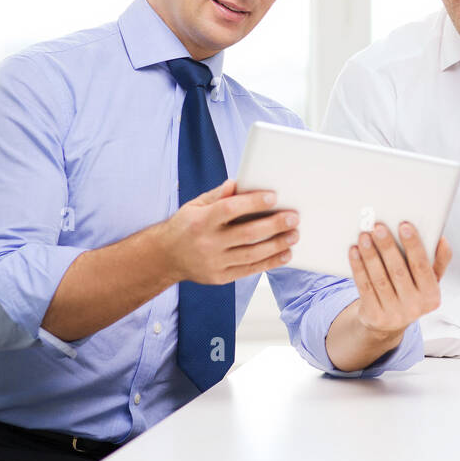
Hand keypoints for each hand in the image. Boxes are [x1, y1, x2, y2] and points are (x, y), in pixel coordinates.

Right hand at [161, 179, 297, 284]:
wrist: (165, 257)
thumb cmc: (185, 226)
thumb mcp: (195, 206)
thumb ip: (218, 196)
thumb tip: (238, 183)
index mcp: (200, 221)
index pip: (229, 210)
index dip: (252, 203)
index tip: (273, 196)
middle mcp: (207, 243)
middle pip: (246, 234)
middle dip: (274, 225)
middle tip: (294, 218)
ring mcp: (214, 262)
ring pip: (252, 254)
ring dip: (277, 245)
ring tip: (294, 235)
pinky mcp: (220, 277)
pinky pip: (250, 270)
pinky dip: (270, 262)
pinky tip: (285, 254)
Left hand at [347, 222, 450, 339]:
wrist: (389, 323)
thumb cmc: (412, 292)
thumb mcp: (430, 281)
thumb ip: (439, 260)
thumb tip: (442, 240)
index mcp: (432, 296)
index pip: (422, 266)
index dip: (414, 245)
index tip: (404, 225)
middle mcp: (414, 307)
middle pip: (398, 271)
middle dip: (387, 246)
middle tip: (378, 227)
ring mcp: (393, 314)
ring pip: (379, 278)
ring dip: (370, 255)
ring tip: (364, 236)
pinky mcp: (374, 316)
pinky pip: (365, 287)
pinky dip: (358, 267)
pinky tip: (355, 252)